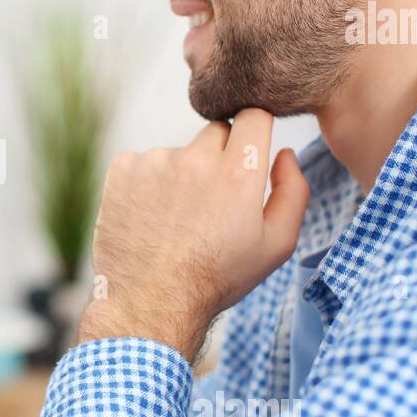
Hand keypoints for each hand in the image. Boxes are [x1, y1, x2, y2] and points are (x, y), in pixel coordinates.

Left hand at [77, 108, 309, 358]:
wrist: (151, 302)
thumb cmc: (217, 277)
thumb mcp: (276, 245)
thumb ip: (293, 191)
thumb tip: (284, 154)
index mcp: (238, 173)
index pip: (253, 114)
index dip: (255, 132)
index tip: (249, 153)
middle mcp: (196, 159)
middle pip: (217, 132)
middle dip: (220, 157)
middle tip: (212, 202)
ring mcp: (155, 162)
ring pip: (179, 151)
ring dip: (182, 173)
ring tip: (177, 218)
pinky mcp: (123, 170)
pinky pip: (143, 161)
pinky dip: (147, 181)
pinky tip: (150, 216)